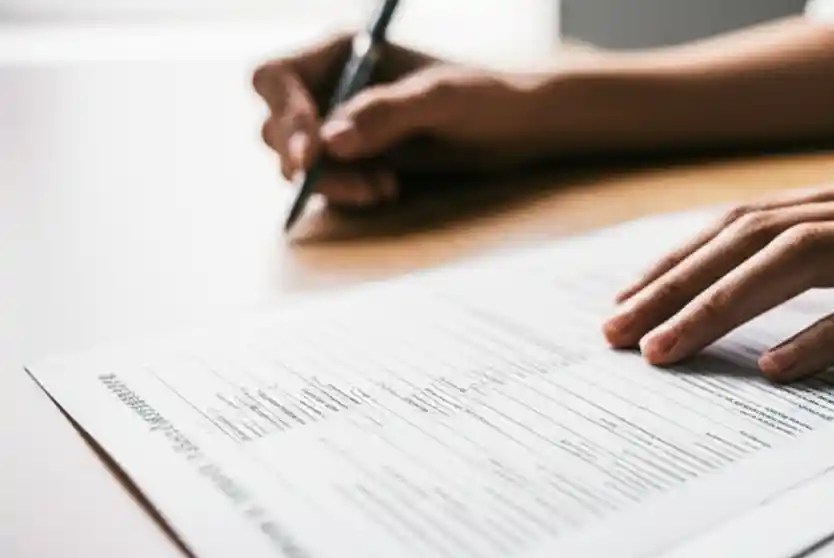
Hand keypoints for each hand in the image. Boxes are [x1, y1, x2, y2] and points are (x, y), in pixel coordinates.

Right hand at [252, 35, 544, 207]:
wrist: (520, 129)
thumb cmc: (488, 98)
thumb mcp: (442, 100)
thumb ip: (387, 114)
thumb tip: (329, 142)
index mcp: (341, 52)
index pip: (276, 79)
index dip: (284, 117)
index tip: (309, 157)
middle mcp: (331, 86)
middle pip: (278, 127)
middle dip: (310, 162)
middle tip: (360, 185)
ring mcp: (341, 126)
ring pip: (299, 163)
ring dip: (333, 183)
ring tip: (384, 188)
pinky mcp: (356, 161)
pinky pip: (327, 183)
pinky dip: (348, 193)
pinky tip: (390, 189)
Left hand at [603, 152, 833, 380]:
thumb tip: (779, 297)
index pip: (749, 221)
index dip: (680, 258)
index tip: (626, 300)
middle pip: (754, 238)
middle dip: (674, 286)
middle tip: (614, 335)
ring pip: (801, 263)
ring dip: (723, 309)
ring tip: (667, 352)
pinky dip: (827, 336)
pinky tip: (780, 370)